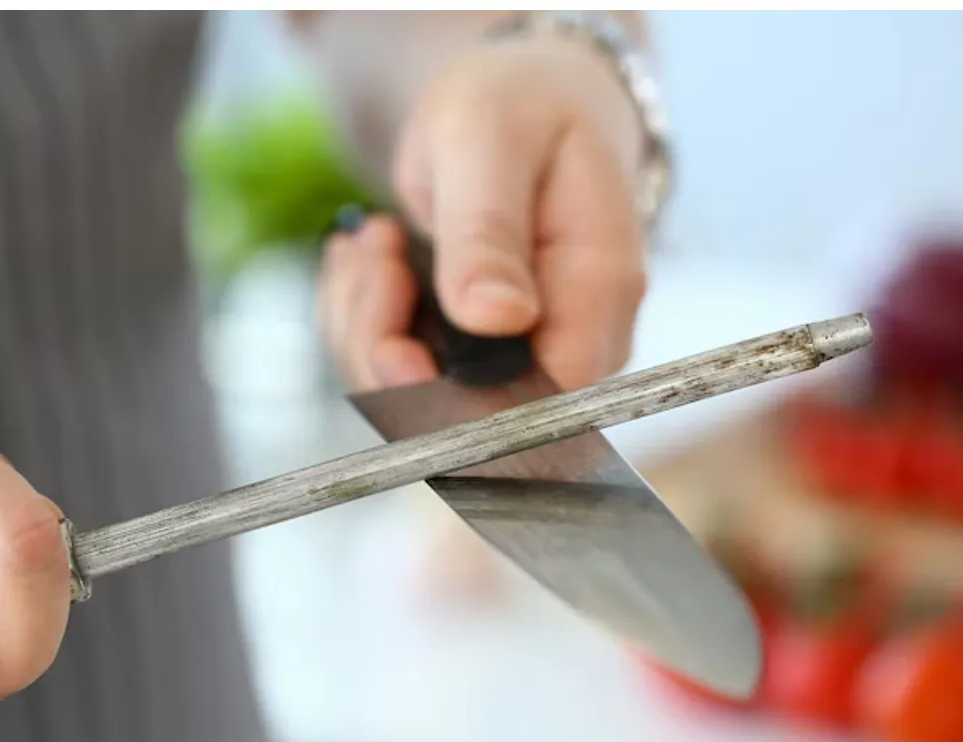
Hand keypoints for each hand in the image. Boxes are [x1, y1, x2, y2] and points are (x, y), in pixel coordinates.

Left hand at [319, 34, 647, 391]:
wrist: (525, 105)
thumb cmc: (521, 108)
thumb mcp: (490, 142)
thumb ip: (488, 232)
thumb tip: (495, 320)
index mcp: (600, 289)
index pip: (542, 400)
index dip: (454, 398)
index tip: (392, 333)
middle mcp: (574, 340)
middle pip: (468, 415)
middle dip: (387, 346)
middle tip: (377, 250)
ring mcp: (527, 357)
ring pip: (414, 402)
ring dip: (365, 323)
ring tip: (376, 238)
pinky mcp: (481, 359)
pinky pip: (396, 373)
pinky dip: (362, 318)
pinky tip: (375, 256)